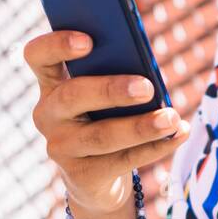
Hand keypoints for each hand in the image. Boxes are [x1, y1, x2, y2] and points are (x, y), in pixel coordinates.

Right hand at [23, 29, 190, 214]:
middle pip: (72, 96)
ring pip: (101, 135)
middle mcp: (48, 113)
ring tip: (170, 118)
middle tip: (147, 87)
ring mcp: (61, 146)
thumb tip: (149, 74)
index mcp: (51, 82)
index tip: (88, 41)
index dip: (57, 45)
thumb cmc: (104, 118)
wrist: (95, 177)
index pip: (38, 56)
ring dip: (141, 127)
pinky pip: (122, 160)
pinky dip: (155, 147)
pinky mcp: (80, 175)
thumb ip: (116, 75)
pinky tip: (178, 134)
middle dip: (110, 90)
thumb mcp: (104, 95)